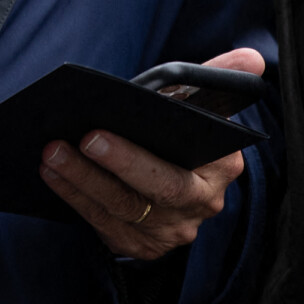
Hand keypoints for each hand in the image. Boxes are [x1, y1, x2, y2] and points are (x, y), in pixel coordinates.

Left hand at [37, 48, 264, 260]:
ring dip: (82, 180)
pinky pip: (106, 225)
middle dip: (116, 164)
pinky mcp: (146, 245)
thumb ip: (219, 78)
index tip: (101, 131)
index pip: (188, 159)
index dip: (141, 152)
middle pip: (158, 188)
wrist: (172, 178)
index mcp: (222, 164)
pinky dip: (76, 198)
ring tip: (51, 152)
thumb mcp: (199, 104)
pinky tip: (52, 175)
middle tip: (81, 139)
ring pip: (124, 208)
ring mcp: (174, 230)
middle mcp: (202, 202)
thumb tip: (252, 58)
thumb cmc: (179, 131)